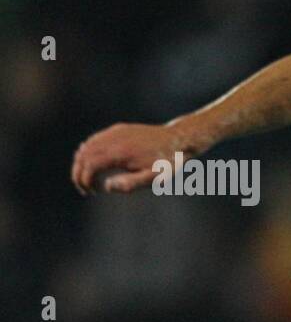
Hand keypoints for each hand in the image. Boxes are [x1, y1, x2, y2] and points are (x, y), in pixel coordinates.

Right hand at [71, 121, 186, 196]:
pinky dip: (89, 152)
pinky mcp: (119, 129)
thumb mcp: (155, 179)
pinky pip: (96, 139)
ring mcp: (116, 132)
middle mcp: (114, 139)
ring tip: (89, 179)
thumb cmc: (168, 163)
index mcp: (120, 152)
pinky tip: (95, 164)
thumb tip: (107, 186)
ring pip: (87, 146)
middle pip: (83, 155)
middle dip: (79, 173)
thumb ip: (130, 184)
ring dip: (82, 163)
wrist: (180, 139)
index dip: (84, 179)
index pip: (90, 165)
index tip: (91, 192)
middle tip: (86, 189)